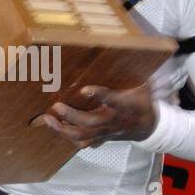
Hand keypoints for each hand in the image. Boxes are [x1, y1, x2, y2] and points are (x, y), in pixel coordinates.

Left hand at [33, 83, 158, 149]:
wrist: (147, 127)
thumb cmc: (142, 102)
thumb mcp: (144, 86)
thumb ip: (136, 72)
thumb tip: (133, 51)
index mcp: (124, 104)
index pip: (111, 100)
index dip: (99, 95)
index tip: (84, 89)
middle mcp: (112, 120)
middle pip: (90, 122)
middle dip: (71, 115)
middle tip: (56, 106)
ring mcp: (104, 131)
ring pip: (82, 135)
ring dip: (62, 129)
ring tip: (47, 119)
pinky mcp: (99, 137)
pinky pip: (81, 142)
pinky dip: (67, 137)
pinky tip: (55, 127)